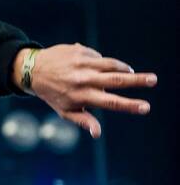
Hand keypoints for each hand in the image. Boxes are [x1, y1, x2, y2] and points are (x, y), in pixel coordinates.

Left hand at [17, 44, 157, 138]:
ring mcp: (81, 64)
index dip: (130, 105)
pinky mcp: (79, 51)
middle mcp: (83, 79)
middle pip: (116, 80)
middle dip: (137, 80)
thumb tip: (98, 133)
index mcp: (81, 96)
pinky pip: (99, 57)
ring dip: (125, 68)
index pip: (110, 102)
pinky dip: (102, 63)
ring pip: (111, 64)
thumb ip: (83, 120)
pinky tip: (98, 67)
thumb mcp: (64, 110)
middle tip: (153, 79)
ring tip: (132, 72)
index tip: (146, 107)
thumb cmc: (52, 93)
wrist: (31, 69)